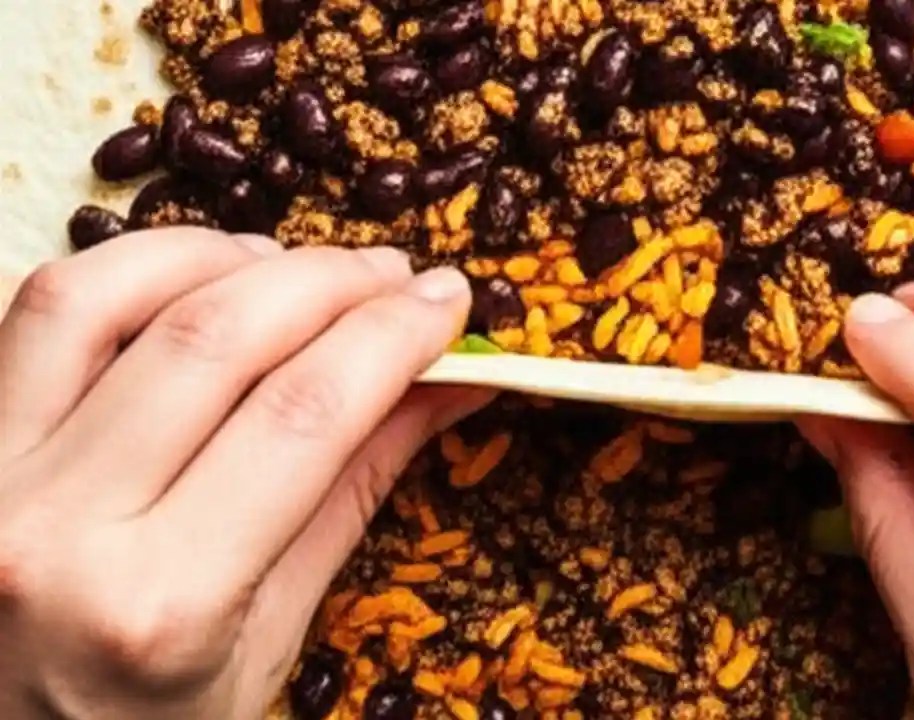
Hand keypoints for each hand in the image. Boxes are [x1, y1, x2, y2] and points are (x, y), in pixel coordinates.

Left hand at [0, 229, 491, 719]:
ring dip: (222, 255)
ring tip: (297, 263)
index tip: (448, 302)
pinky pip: (40, 315)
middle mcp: (58, 531)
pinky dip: (128, 268)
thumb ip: (352, 494)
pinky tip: (198, 275)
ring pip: (105, 298)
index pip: (307, 416)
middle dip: (332, 284)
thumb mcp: (270, 641)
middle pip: (219, 341)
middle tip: (397, 274)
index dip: (393, 338)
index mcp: (162, 605)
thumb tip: (444, 387)